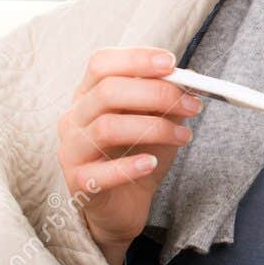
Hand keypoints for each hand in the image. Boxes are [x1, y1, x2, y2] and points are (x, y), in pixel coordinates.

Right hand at [56, 46, 202, 264]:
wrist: (124, 205)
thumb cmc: (138, 155)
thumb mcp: (155, 121)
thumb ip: (165, 100)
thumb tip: (191, 78)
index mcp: (89, 95)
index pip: (102, 63)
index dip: (136, 59)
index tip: (171, 63)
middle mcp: (74, 118)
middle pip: (108, 91)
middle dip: (157, 93)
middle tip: (192, 105)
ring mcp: (72, 150)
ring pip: (107, 128)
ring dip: (154, 128)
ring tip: (184, 137)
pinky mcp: (78, 182)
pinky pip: (102, 172)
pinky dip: (131, 166)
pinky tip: (152, 163)